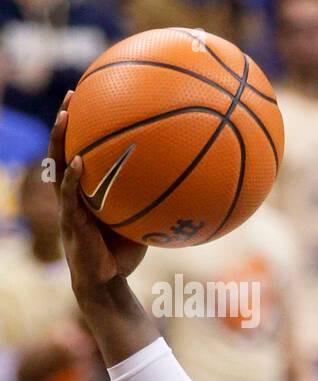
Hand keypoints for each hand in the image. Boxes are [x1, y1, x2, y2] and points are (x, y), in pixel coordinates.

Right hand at [48, 92, 147, 312]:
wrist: (107, 283)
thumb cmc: (126, 252)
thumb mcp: (144, 222)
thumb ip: (156, 202)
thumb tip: (193, 186)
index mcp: (87, 189)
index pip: (83, 149)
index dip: (84, 124)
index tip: (93, 96)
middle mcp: (73, 192)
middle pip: (64, 148)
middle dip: (66, 120)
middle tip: (73, 93)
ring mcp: (68, 205)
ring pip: (57, 165)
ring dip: (59, 140)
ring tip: (64, 116)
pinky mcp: (70, 222)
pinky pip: (69, 196)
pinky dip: (72, 178)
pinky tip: (78, 162)